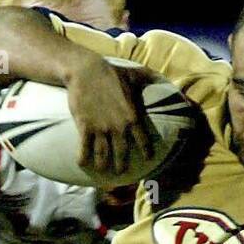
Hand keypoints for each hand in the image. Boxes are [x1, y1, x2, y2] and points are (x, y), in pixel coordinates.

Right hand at [65, 55, 152, 176]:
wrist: (85, 70)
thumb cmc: (110, 73)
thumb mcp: (134, 75)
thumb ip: (148, 79)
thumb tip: (161, 76)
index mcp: (133, 117)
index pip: (143, 141)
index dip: (146, 153)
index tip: (148, 161)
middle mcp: (119, 127)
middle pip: (122, 154)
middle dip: (121, 166)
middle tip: (121, 173)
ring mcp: (101, 129)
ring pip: (103, 155)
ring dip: (102, 166)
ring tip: (102, 170)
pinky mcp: (85, 127)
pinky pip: (84, 149)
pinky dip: (83, 159)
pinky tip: (82, 163)